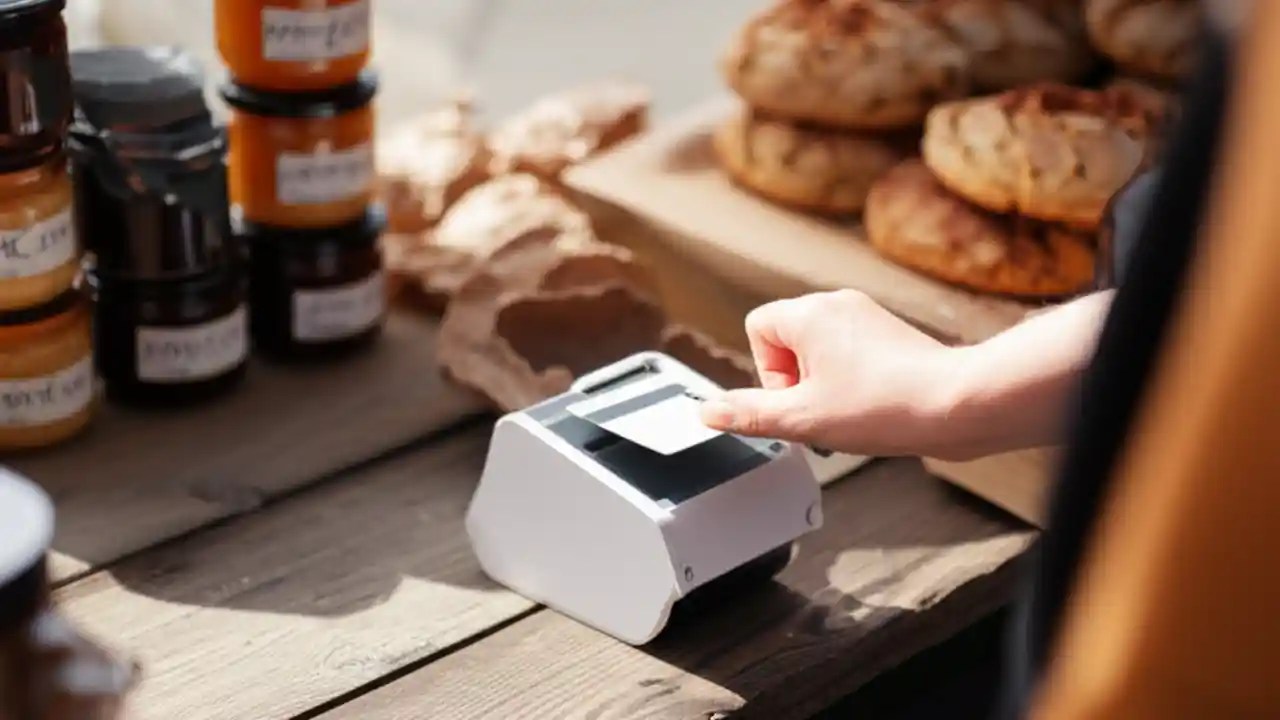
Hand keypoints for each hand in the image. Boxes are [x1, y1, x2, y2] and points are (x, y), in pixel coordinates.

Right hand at [698, 290, 966, 458]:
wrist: (957, 404)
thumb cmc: (887, 405)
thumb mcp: (802, 418)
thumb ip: (749, 413)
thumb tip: (710, 411)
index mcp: (809, 314)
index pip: (757, 328)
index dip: (766, 371)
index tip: (794, 397)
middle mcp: (838, 304)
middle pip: (787, 339)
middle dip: (796, 381)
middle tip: (821, 408)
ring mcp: (867, 317)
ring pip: (819, 349)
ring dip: (823, 384)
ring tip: (850, 410)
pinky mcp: (891, 335)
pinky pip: (850, 354)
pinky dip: (851, 382)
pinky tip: (872, 407)